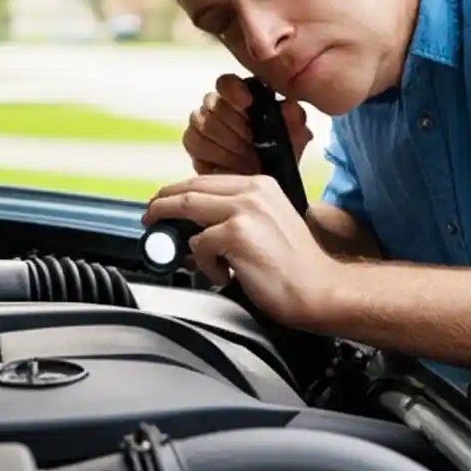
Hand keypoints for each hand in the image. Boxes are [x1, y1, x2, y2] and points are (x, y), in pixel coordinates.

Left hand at [142, 174, 341, 327]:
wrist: (320, 289)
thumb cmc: (296, 267)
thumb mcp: (266, 226)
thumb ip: (233, 219)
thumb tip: (195, 231)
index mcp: (260, 185)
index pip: (206, 181)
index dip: (178, 191)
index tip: (164, 203)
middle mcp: (252, 191)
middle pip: (190, 189)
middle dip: (163, 203)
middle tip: (150, 217)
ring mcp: (244, 210)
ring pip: (186, 209)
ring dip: (177, 235)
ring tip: (183, 253)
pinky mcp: (236, 234)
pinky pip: (198, 245)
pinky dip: (204, 264)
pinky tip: (224, 274)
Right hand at [183, 74, 312, 174]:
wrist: (266, 180)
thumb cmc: (281, 152)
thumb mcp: (295, 137)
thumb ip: (294, 120)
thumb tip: (290, 107)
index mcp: (244, 93)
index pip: (227, 82)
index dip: (234, 91)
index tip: (247, 103)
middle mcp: (219, 103)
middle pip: (213, 103)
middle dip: (235, 126)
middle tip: (253, 143)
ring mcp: (202, 122)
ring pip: (202, 122)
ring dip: (226, 142)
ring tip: (245, 157)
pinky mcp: (193, 142)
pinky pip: (193, 141)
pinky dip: (212, 154)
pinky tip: (229, 164)